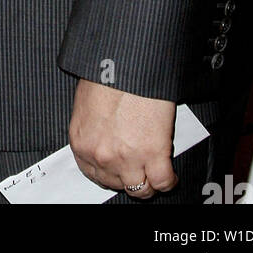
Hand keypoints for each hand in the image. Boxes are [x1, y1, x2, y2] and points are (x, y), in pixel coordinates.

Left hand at [68, 78, 176, 198]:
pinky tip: (170, 173)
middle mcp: (101, 155)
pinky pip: (163, 182)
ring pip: (140, 190)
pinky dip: (169, 180)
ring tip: (154, 173)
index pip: (93, 175)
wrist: (128, 63)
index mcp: (82, 141)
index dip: (110, 174)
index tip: (119, 171)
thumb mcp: (87, 103)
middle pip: (117, 184)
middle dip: (128, 177)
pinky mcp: (153, 154)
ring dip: (148, 184)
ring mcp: (127, 158)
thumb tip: (102, 135)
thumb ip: (92, 128)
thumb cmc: (107, 73)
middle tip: (138, 168)